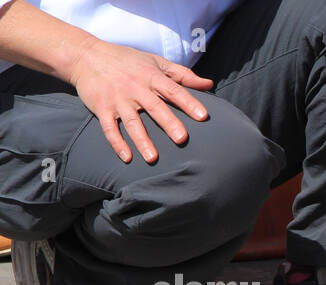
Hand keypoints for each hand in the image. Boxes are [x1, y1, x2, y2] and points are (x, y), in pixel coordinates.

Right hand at [66, 38, 212, 163]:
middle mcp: (135, 88)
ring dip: (142, 140)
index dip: (189, 102)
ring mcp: (117, 99)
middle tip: (181, 139)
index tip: (203, 116)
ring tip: (153, 158)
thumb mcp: (155, 62)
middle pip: (154, 107)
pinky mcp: (101, 108)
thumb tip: (209, 84)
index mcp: (151, 77)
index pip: (173, 90)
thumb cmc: (127, 61)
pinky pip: (109, 128)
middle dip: (168, 123)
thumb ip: (182, 75)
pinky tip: (127, 158)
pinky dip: (117, 143)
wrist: (85, 55)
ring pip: (132, 122)